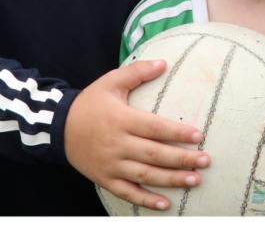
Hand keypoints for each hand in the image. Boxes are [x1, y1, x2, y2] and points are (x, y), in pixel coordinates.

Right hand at [65, 60, 208, 210]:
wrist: (57, 127)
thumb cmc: (90, 102)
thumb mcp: (111, 82)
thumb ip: (137, 72)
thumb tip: (164, 62)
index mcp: (121, 120)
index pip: (154, 128)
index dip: (177, 133)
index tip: (199, 136)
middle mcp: (117, 144)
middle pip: (153, 154)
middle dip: (182, 159)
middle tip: (206, 160)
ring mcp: (110, 164)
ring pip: (144, 175)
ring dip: (170, 179)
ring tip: (194, 180)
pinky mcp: (104, 178)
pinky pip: (126, 192)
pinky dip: (145, 200)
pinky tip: (165, 204)